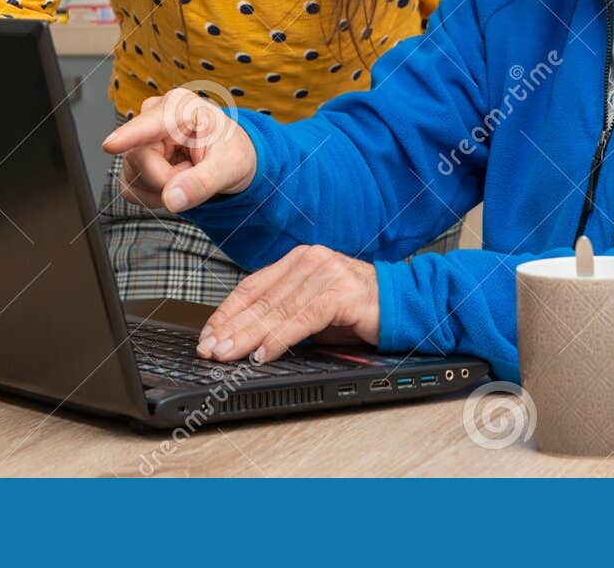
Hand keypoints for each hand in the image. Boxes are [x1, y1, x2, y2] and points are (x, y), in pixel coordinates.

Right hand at [101, 88, 256, 212]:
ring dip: (162, 190)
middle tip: (195, 175)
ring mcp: (140, 139)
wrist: (229, 159)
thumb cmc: (231, 151)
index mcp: (180, 107)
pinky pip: (131, 190)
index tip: (110, 145)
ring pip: (133, 177)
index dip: (129, 136)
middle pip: (140, 159)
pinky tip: (173, 183)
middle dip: (167, 180)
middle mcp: (154, 117)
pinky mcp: (134, 162)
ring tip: (187, 175)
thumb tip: (172, 199)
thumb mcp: (231, 165)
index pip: (150, 124)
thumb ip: (203, 182)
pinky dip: (154, 197)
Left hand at [196, 245, 378, 362]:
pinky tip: (263, 353)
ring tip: (226, 354)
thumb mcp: (314, 309)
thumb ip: (285, 314)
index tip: (207, 335)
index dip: (226, 312)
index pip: (252, 286)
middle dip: (230, 327)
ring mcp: (326, 273)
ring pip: (276, 309)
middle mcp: (310, 260)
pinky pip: (302, 319)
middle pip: (260, 299)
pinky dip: (279, 339)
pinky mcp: (341, 293)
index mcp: (299, 260)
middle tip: (208, 349)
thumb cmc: (360, 310)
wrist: (406, 304)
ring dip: (247, 336)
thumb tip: (245, 339)